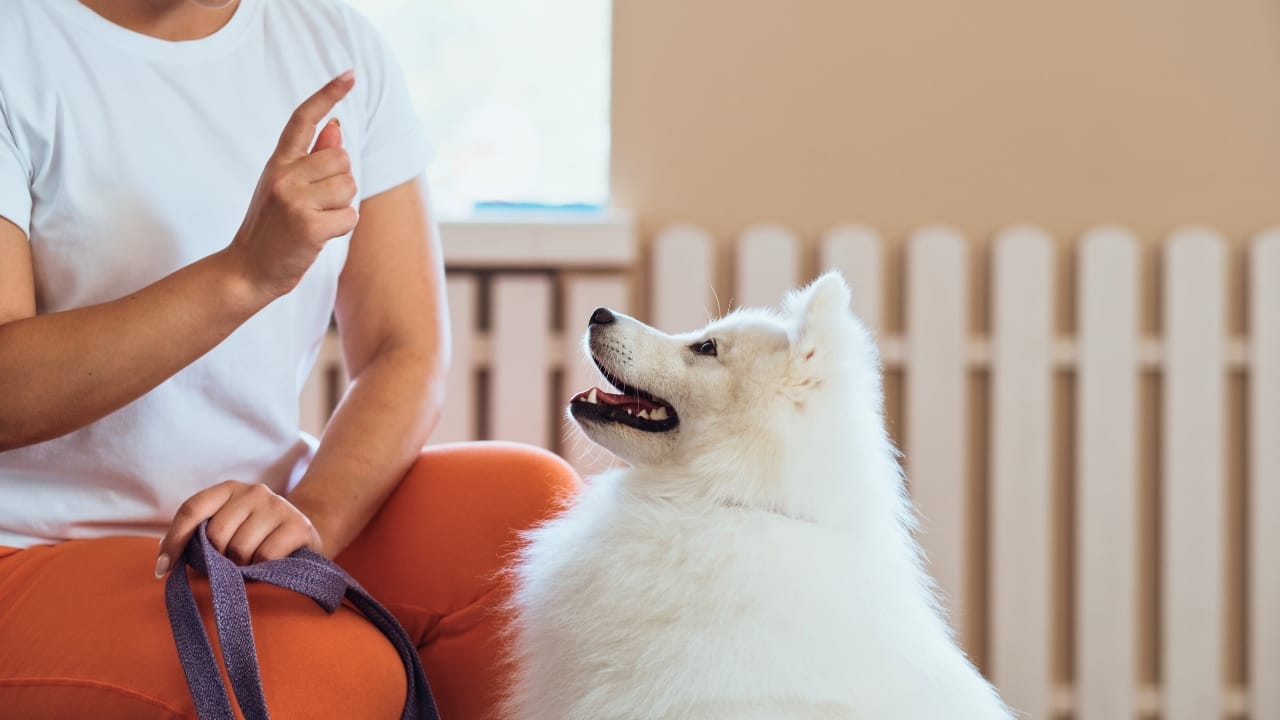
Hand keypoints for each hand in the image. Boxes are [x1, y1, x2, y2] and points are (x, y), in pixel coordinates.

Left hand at [154, 480, 323, 578]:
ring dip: (240, 567)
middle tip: (228, 566)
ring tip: (249, 565)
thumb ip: (200, 539)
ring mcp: (278, 506)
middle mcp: (254, 491)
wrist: (305, 536)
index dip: (174, 540)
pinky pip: (265, 556)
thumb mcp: (228, 529)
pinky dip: (260, 570)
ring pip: (240, 548)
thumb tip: (165, 564)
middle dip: (217, 559)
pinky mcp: (298, 526)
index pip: (192, 509)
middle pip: (216, 534)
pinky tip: (266, 567)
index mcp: (229, 489)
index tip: (163, 569)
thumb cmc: (256, 538)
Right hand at [226, 70, 359, 300]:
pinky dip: (342, 228)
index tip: (350, 74)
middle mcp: (283, 175)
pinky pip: (351, 216)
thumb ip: (311, 159)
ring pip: (349, 187)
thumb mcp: (285, 187)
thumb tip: (336, 127)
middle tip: (315, 206)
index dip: (327, 94)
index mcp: (277, 162)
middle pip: (342, 159)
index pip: (302, 119)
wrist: (247, 269)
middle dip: (340, 183)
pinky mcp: (308, 225)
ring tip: (315, 221)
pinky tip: (318, 236)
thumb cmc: (272, 228)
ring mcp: (294, 199)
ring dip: (342, 207)